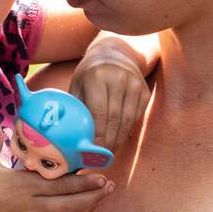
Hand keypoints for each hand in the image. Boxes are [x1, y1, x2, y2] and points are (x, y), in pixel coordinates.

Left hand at [69, 35, 151, 152]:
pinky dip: (127, 131)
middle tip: (100, 156)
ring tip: (108, 151)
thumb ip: (75, 108)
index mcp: (97, 75)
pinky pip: (136, 117)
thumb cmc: (89, 74)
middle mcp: (119, 78)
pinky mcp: (145, 91)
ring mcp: (135, 84)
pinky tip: (117, 138)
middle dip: (108, 141)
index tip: (92, 150)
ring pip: (128, 121)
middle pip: (115, 119)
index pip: (99, 111)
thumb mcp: (77, 84)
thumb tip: (68, 137)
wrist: (114, 54)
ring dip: (118, 139)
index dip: (97, 134)